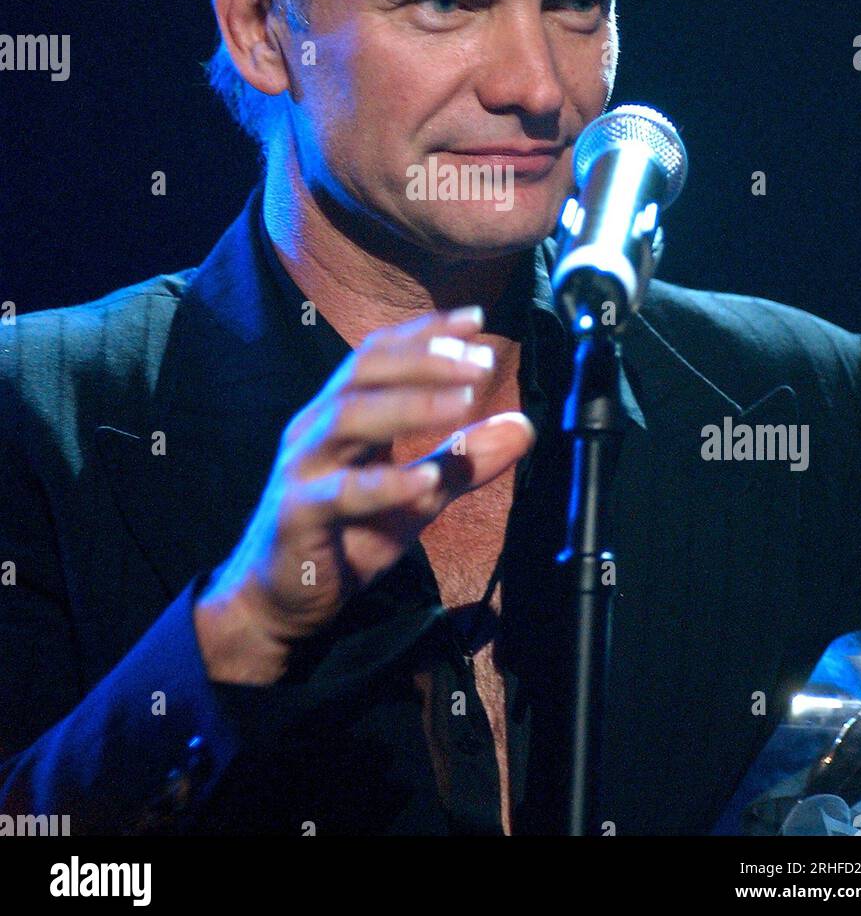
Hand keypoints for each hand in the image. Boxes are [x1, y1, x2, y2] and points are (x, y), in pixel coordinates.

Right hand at [196, 306, 533, 671]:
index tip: (476, 319)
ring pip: (351, 417)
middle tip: (480, 363)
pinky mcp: (298, 514)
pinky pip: (341, 493)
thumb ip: (463, 458)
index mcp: (342, 411)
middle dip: (425, 360)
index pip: (380, 353)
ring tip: (463, 402)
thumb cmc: (348, 533)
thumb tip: (523, 426)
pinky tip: (425, 482)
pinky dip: (385, 484)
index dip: (425, 332)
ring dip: (411, 405)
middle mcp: (319, 427)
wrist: (282, 596)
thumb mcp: (418, 493)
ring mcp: (304, 467)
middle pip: (366, 371)